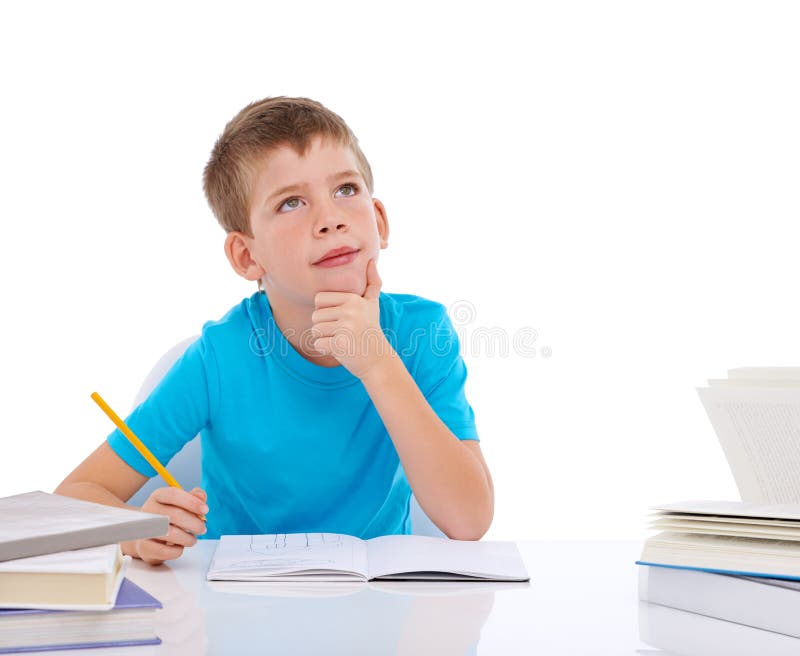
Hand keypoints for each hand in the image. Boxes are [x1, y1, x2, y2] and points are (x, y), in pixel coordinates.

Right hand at [132, 486, 207, 565]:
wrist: (148, 537)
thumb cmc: (169, 518)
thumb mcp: (181, 503)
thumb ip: (194, 497)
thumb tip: (201, 497)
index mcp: (158, 496)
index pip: (174, 494)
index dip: (192, 502)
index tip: (205, 510)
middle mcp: (148, 510)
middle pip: (174, 515)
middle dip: (194, 523)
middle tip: (202, 529)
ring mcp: (143, 529)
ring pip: (170, 534)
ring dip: (187, 538)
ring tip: (192, 539)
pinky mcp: (143, 547)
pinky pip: (165, 551)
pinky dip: (177, 551)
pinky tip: (179, 547)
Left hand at [311, 258, 390, 379]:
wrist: (378, 360)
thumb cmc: (371, 329)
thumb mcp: (372, 304)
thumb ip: (372, 282)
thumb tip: (371, 261)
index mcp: (353, 299)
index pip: (319, 299)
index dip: (325, 311)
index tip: (340, 319)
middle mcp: (350, 311)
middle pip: (315, 315)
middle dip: (323, 326)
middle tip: (341, 332)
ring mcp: (346, 328)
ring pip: (315, 330)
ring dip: (324, 338)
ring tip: (341, 340)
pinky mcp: (341, 344)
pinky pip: (318, 344)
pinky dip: (325, 349)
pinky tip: (340, 350)